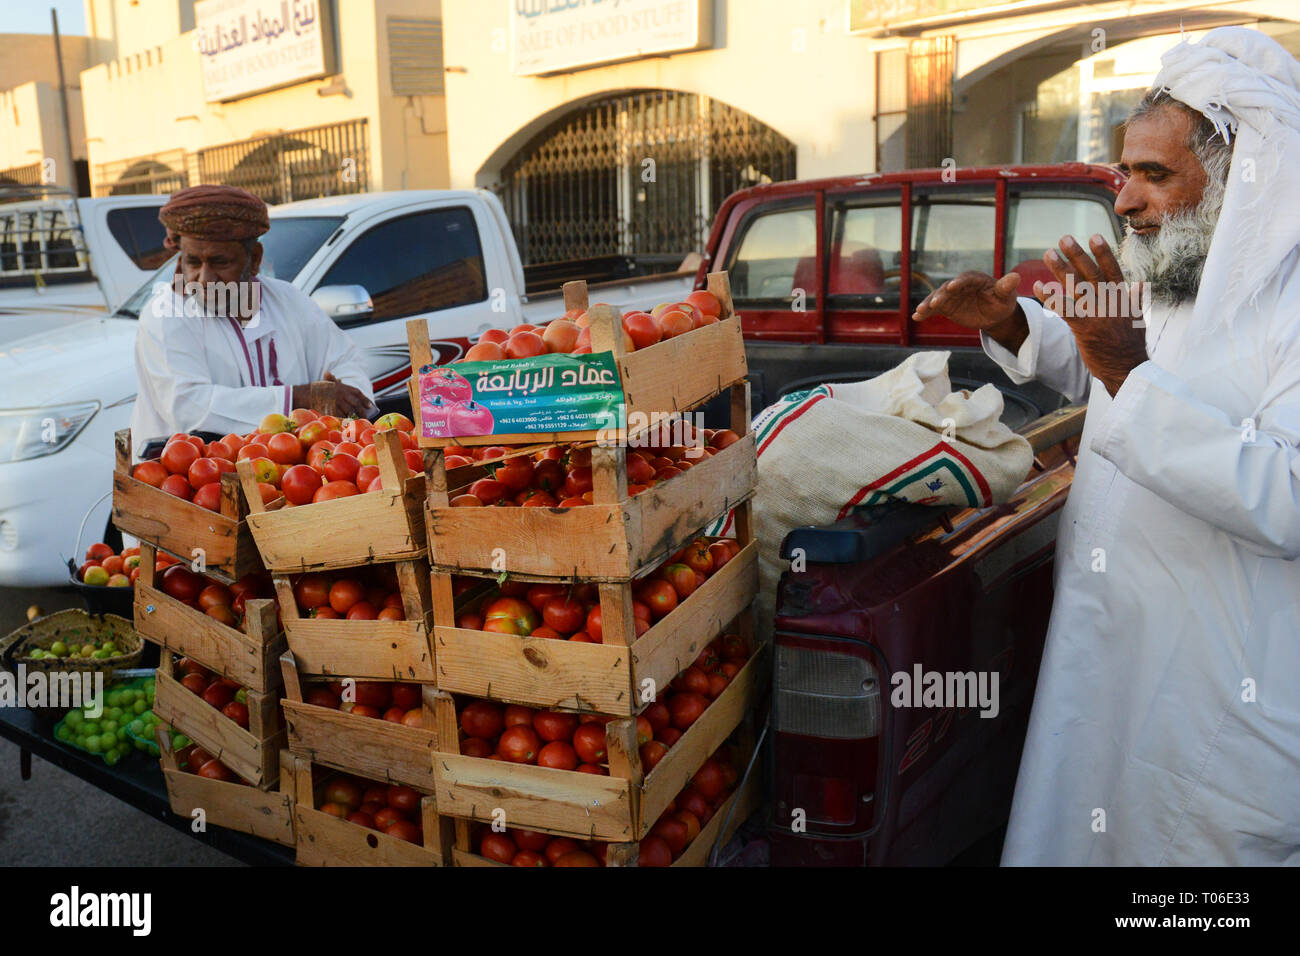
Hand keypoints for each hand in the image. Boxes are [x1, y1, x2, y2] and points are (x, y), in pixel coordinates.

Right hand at [292, 371, 371, 417]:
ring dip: (354, 416)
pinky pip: (341, 416)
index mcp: (341, 386)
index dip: (364, 399)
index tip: (370, 405)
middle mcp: (341, 393)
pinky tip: (347, 422)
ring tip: (357, 421)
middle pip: (355, 403)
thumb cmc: (315, 389)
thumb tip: (340, 380)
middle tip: (365, 416)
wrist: (303, 394)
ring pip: (349, 411)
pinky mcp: (332, 409)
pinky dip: (345, 420)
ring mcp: (336, 402)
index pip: (357, 392)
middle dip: (362, 411)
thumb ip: (334, 381)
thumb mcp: (325, 383)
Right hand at [912, 271, 1027, 352]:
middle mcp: (959, 285)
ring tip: (920, 311)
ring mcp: (950, 296)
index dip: (959, 283)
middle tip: (934, 303)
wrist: (994, 314)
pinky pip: (933, 309)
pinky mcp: (945, 306)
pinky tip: (916, 318)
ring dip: (928, 304)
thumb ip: (1007, 287)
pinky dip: (925, 312)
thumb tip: (1016, 277)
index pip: (965, 279)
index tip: (952, 287)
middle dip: (940, 296)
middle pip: (947, 289)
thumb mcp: (1006, 295)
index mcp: (974, 279)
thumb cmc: (1002, 302)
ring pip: (937, 298)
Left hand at [1036, 235, 1147, 396]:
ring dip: (1060, 269)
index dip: (1104, 253)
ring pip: (1076, 287)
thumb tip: (1138, 284)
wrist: (1127, 369)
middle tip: (1064, 238)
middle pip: (1092, 273)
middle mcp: (1110, 302)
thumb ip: (1134, 300)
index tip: (1094, 236)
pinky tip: (1037, 286)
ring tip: (1048, 254)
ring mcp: (1097, 314)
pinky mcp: (1084, 328)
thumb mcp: (1137, 319)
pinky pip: (1064, 308)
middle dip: (1078, 254)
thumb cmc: (1130, 346)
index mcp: (1123, 298)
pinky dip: (1050, 296)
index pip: (1113, 270)